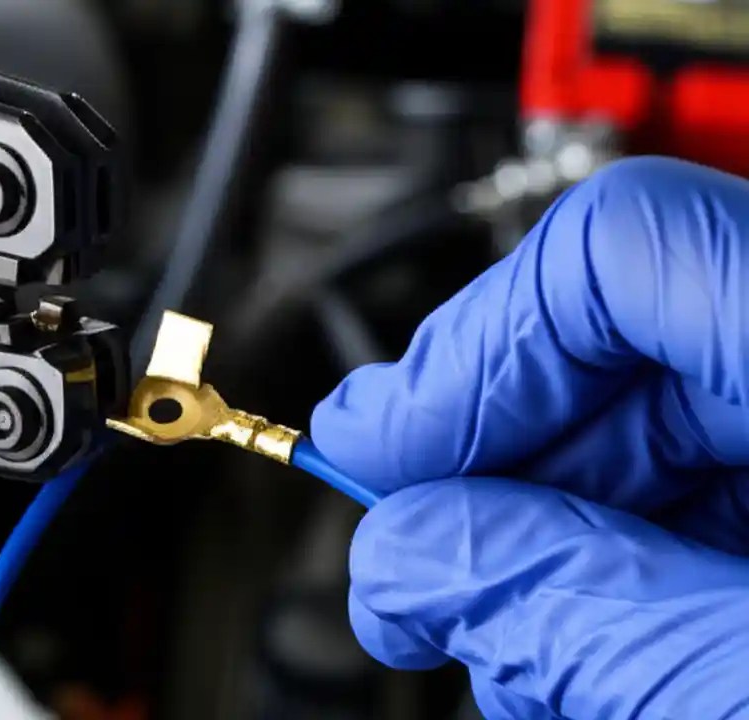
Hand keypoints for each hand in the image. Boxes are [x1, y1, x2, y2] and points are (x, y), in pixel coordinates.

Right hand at [311, 157, 748, 718]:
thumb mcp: (739, 686)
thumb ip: (565, 607)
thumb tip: (408, 556)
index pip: (618, 249)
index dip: (465, 350)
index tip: (374, 450)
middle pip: (620, 337)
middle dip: (488, 458)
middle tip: (407, 555)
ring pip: (656, 415)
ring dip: (542, 520)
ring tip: (483, 617)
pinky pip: (714, 478)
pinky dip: (620, 550)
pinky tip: (576, 622)